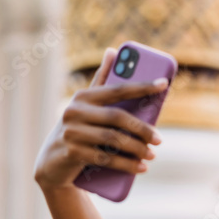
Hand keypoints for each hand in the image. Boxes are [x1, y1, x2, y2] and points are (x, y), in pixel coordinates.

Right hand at [32, 47, 165, 191]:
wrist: (54, 163)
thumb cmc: (79, 130)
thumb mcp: (87, 106)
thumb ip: (101, 81)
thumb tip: (113, 51)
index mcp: (84, 97)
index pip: (118, 89)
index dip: (142, 86)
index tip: (164, 84)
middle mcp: (75, 111)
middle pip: (117, 117)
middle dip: (142, 129)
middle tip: (159, 140)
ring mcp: (72, 132)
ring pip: (113, 139)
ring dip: (137, 149)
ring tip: (151, 155)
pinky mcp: (72, 152)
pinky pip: (106, 158)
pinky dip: (126, 164)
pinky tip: (141, 168)